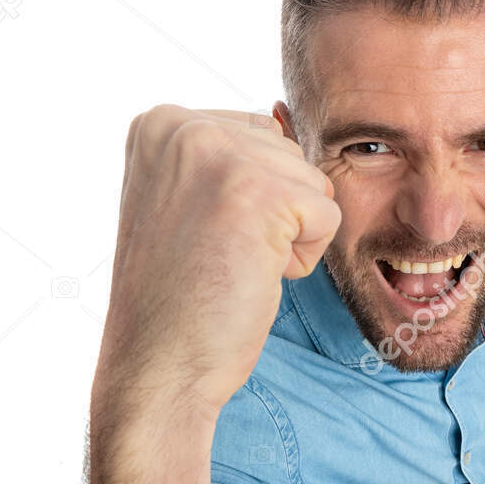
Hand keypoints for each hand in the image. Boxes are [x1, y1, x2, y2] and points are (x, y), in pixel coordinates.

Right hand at [95, 106, 340, 421]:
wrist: (157, 368)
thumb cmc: (177, 298)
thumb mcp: (184, 200)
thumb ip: (224, 155)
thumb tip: (283, 114)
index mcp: (158, 123)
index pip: (258, 135)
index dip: (248, 200)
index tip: (198, 237)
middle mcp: (181, 126)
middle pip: (289, 154)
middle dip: (272, 215)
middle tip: (215, 257)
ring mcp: (217, 156)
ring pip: (312, 183)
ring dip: (287, 237)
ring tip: (230, 266)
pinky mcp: (259, 194)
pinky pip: (327, 215)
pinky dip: (302, 258)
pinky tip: (251, 277)